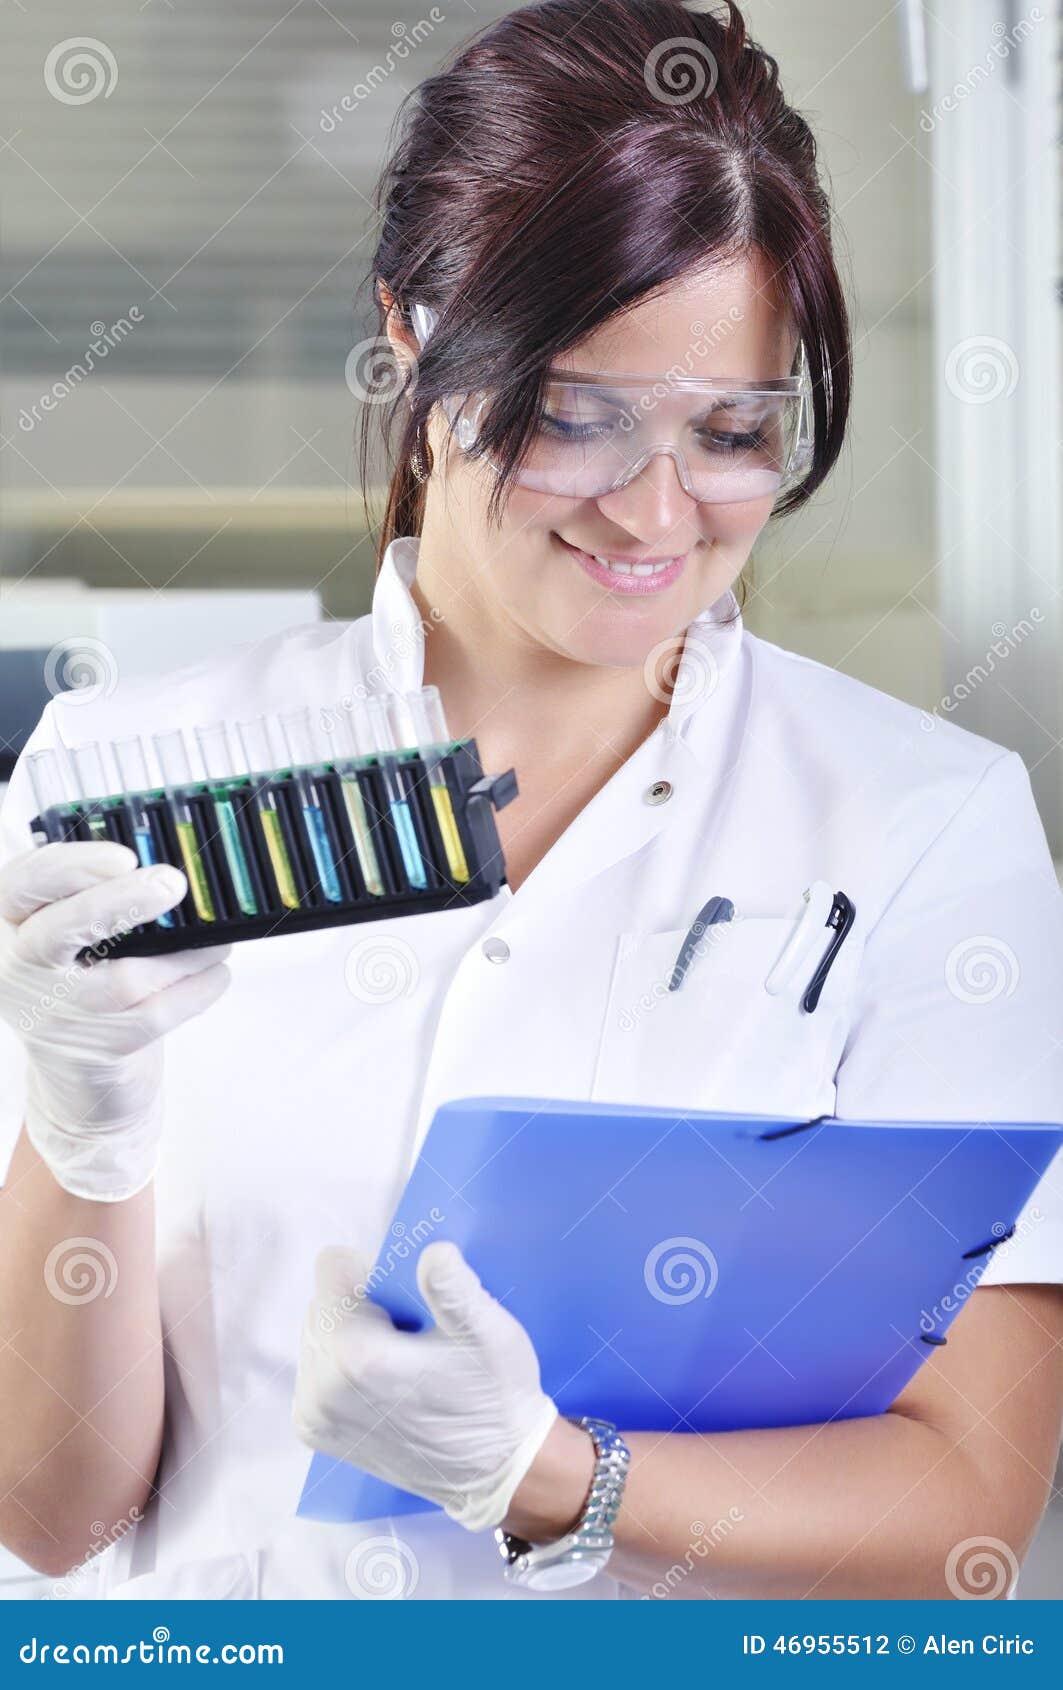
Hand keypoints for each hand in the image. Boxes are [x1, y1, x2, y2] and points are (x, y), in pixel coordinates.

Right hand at [0, 841, 231, 1200]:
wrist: (78, 1077)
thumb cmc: (81, 986)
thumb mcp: (70, 935)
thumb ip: (97, 895)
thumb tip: (164, 865)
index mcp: (9, 924)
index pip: (24, 883)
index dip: (73, 867)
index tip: (123, 858)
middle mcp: (19, 969)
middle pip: (59, 930)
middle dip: (119, 902)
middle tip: (171, 883)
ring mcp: (55, 1015)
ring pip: (124, 979)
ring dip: (184, 954)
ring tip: (216, 940)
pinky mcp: (96, 1050)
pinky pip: (157, 1015)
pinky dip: (198, 988)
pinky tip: (216, 972)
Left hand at [293, 1239, 558, 1531]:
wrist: (496, 1471)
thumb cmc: (495, 1395)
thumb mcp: (489, 1332)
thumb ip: (455, 1288)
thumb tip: (431, 1251)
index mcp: (356, 1355)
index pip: (332, 1268)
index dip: (374, 1273)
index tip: (408, 1304)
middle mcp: (320, 1388)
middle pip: (323, 1301)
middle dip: (362, 1306)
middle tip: (411, 1337)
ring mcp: (313, 1414)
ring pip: (318, 1334)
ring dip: (352, 1335)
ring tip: (400, 1363)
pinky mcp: (314, 1431)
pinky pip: (315, 1369)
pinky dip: (344, 1367)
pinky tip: (385, 1385)